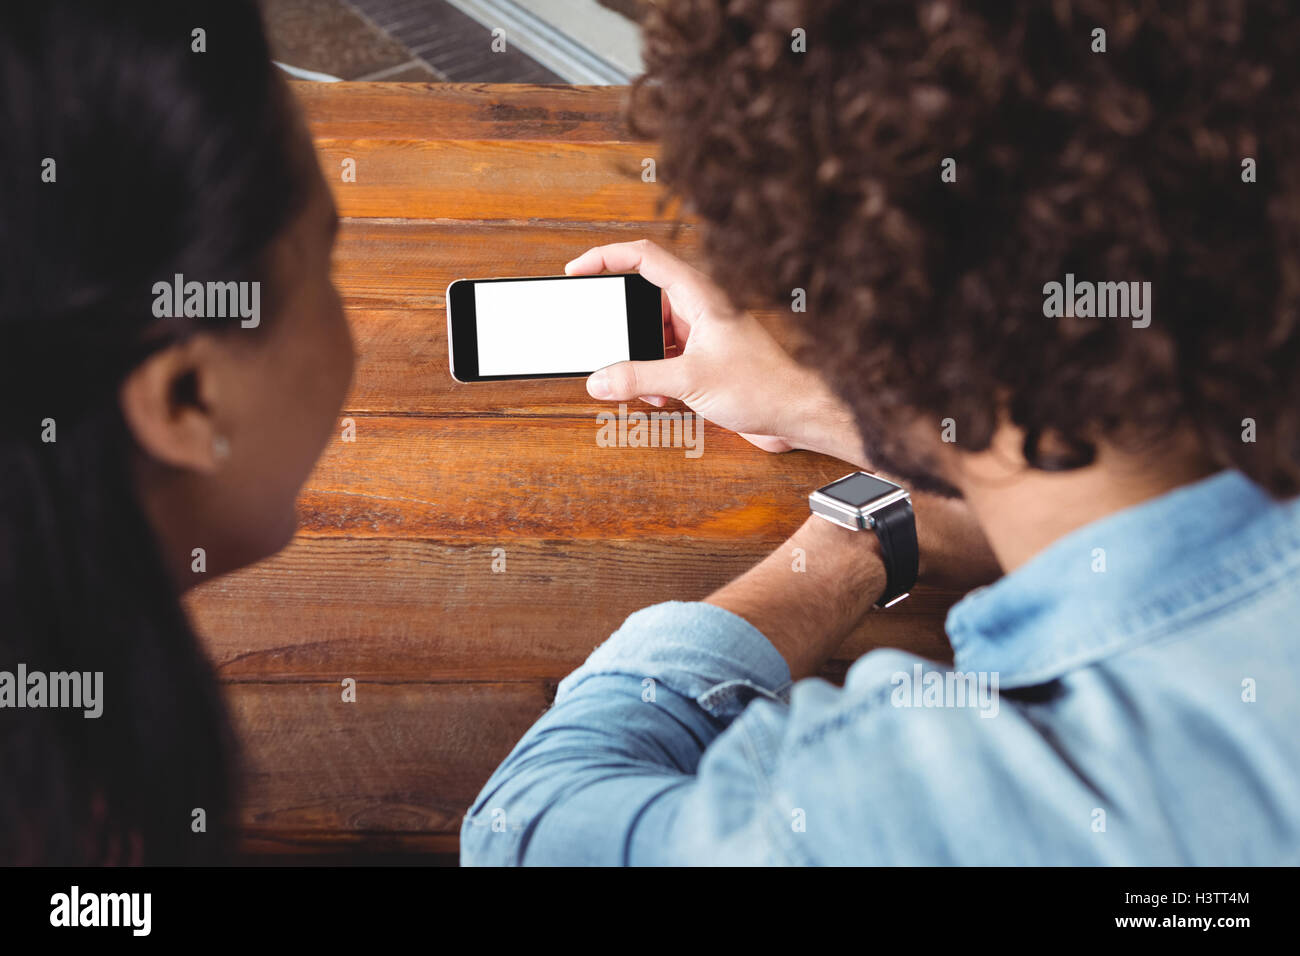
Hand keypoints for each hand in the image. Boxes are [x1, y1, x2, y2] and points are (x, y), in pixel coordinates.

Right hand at [565, 239, 866, 463]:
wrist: (797, 414)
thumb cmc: (763, 385)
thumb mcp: (689, 381)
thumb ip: (639, 379)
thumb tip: (600, 380)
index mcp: (699, 294)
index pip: (643, 257)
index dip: (605, 257)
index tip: (576, 270)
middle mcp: (699, 308)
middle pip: (643, 300)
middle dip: (622, 326)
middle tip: (603, 342)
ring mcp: (702, 333)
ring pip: (652, 334)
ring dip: (639, 358)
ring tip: (637, 383)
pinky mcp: (705, 359)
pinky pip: (665, 358)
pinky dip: (654, 375)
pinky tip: (659, 397)